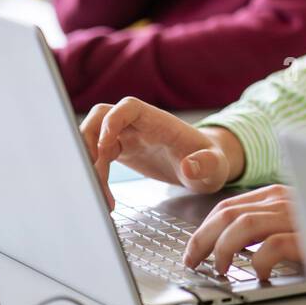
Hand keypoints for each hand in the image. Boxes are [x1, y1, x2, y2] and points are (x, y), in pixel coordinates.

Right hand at [78, 97, 243, 210]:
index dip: (112, 121)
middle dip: (88, 142)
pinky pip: (98, 157)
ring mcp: (128, 137)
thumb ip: (207, 164)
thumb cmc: (211, 162)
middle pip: (100, 117)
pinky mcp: (122, 151)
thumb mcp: (216, 166)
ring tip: (100, 194)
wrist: (206, 168)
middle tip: (93, 176)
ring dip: (89, 164)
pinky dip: (96, 176)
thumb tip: (189, 167)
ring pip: (93, 137)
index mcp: (160, 122)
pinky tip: (106, 197)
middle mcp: (139, 125)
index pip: (129, 107)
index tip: (105, 145)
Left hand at [182, 183, 305, 280]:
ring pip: (245, 224)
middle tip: (192, 261)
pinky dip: (260, 262)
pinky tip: (261, 274)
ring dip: (225, 248)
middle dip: (203, 239)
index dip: (204, 229)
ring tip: (221, 268)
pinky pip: (273, 246)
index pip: (228, 206)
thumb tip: (231, 247)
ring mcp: (295, 216)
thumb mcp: (289, 225)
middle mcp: (282, 201)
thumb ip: (264, 227)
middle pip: (229, 213)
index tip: (193, 250)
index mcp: (274, 196)